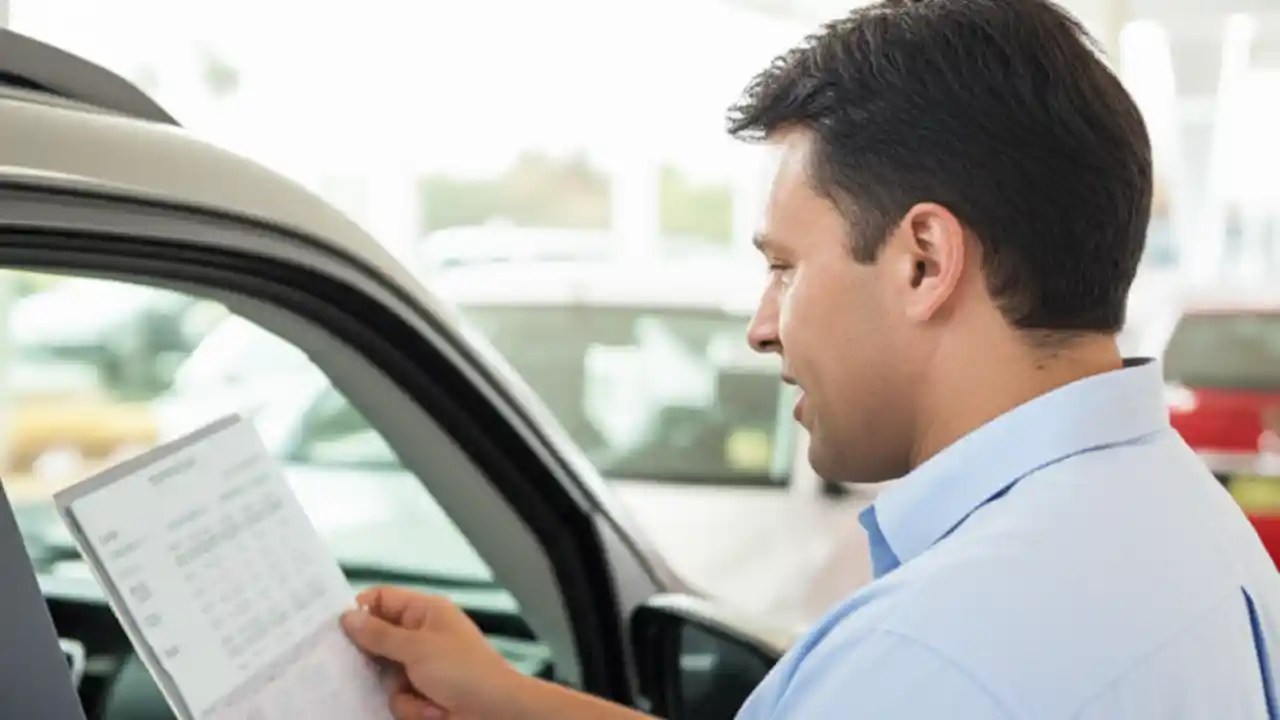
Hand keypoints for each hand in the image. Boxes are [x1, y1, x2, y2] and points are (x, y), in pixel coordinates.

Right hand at [341, 586, 523, 719]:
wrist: (495, 712)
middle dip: (374, 660)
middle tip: (364, 667)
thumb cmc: (462, 670)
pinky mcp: (423, 694)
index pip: (383, 599)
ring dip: (400, 691)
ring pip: (384, 675)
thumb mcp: (417, 648)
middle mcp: (421, 636)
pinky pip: (398, 698)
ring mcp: (421, 667)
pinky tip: (433, 710)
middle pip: (378, 640)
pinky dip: (413, 707)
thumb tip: (347, 616)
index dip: (360, 610)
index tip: (334, 627)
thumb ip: (379, 634)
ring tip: (420, 693)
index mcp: (426, 612)